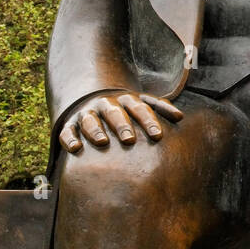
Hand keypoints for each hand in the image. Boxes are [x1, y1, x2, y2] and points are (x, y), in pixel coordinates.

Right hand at [58, 93, 183, 152]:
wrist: (92, 101)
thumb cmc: (125, 110)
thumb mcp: (141, 104)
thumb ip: (159, 108)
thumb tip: (181, 117)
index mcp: (126, 100)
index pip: (139, 107)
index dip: (148, 120)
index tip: (158, 135)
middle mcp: (106, 104)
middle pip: (115, 112)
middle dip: (122, 125)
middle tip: (130, 140)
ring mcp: (87, 113)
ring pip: (91, 119)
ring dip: (96, 129)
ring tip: (102, 142)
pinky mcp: (70, 124)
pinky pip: (68, 130)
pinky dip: (70, 138)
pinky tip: (75, 148)